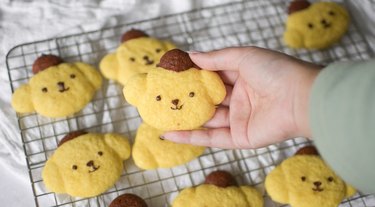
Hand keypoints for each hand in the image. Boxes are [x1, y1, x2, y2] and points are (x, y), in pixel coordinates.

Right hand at [162, 47, 320, 148]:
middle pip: (208, 99)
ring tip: (160, 116)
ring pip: (207, 120)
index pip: (213, 77)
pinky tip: (170, 133)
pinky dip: (191, 137)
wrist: (301, 99)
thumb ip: (216, 59)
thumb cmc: (276, 71)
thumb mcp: (243, 57)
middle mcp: (240, 99)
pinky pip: (212, 138)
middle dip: (187, 98)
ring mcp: (240, 119)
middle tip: (162, 97)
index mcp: (243, 77)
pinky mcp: (240, 138)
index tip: (172, 74)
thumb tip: (192, 56)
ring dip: (185, 118)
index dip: (193, 76)